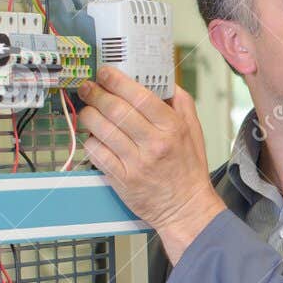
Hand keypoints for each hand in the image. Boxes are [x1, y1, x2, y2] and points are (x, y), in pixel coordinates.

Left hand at [79, 67, 226, 263]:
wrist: (186, 208)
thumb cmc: (189, 170)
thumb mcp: (194, 131)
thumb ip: (181, 103)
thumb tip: (164, 80)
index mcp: (172, 128)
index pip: (139, 95)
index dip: (116, 80)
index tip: (105, 73)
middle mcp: (154, 144)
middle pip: (116, 109)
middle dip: (96, 94)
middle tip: (88, 88)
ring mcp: (136, 163)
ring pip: (101, 130)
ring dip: (88, 115)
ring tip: (88, 110)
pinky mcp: (122, 179)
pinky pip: (96, 153)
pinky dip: (90, 141)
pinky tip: (93, 136)